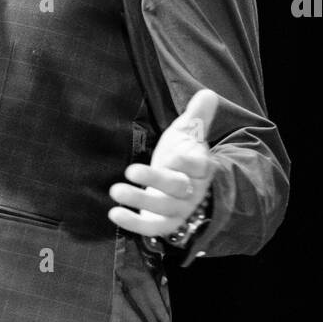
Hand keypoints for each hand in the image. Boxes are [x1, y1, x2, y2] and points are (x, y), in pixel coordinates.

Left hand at [107, 89, 217, 238]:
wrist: (182, 186)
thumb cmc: (183, 155)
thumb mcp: (189, 133)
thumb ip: (198, 115)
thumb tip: (207, 93)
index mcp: (201, 167)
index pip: (200, 166)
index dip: (189, 163)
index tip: (175, 155)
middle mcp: (192, 191)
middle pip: (178, 188)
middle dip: (155, 180)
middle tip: (131, 171)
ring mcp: (178, 210)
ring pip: (162, 208)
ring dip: (139, 200)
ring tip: (115, 190)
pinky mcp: (163, 223)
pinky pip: (151, 228)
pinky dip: (134, 223)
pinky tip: (114, 213)